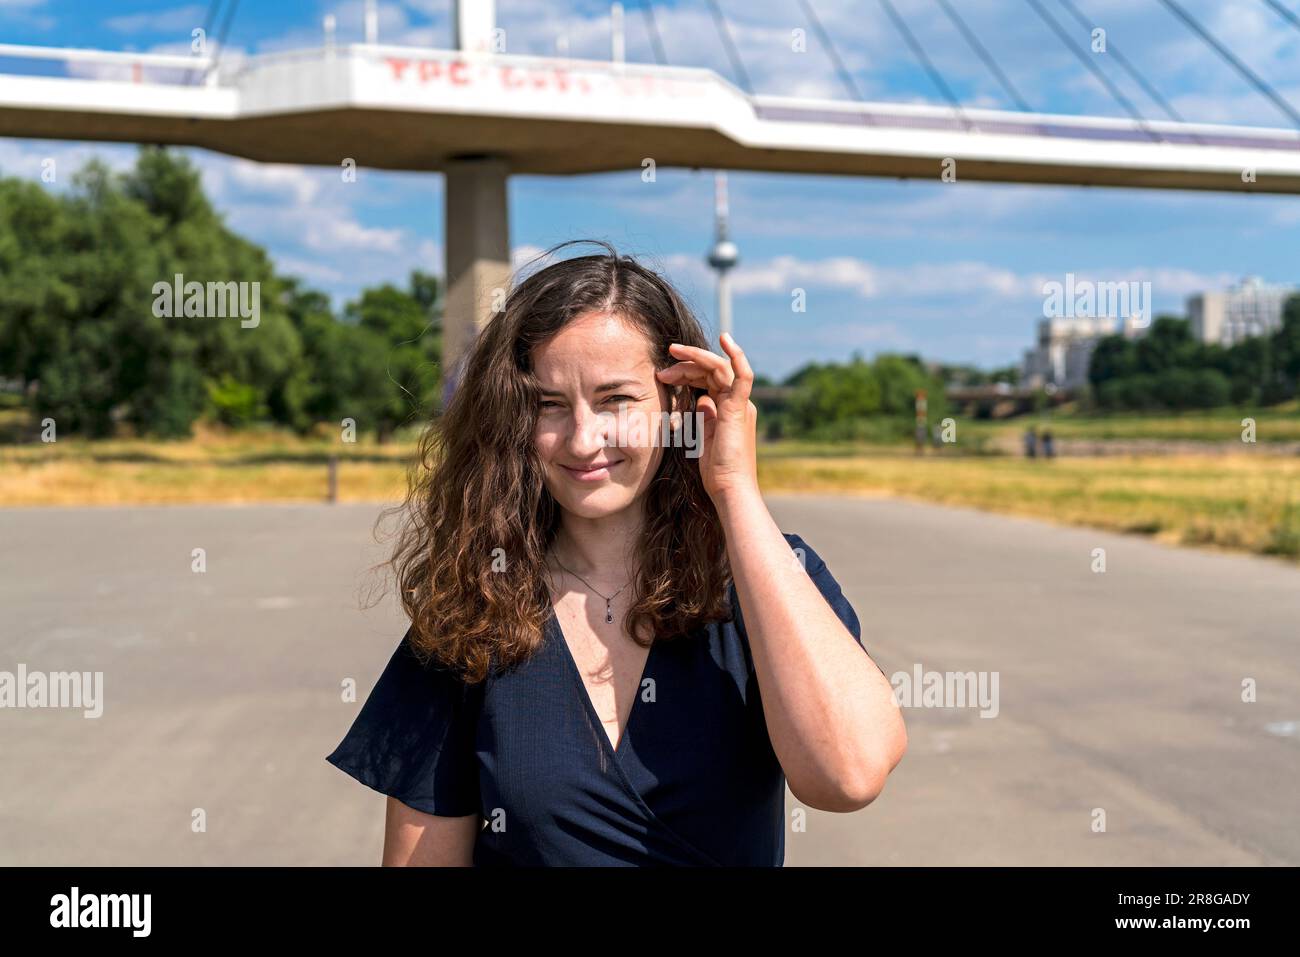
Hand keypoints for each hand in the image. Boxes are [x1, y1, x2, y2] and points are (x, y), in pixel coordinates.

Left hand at [656, 332, 758, 506]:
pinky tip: (726, 339)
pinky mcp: (740, 408)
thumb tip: (698, 401)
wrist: (728, 488)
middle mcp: (736, 402)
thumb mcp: (703, 437)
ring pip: (719, 368)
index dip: (686, 373)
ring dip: (694, 359)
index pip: (707, 379)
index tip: (663, 376)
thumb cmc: (715, 470)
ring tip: (672, 354)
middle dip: (685, 366)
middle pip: (711, 371)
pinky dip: (736, 356)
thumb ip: (701, 417)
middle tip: (662, 370)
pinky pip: (742, 376)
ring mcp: (739, 404)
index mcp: (727, 408)